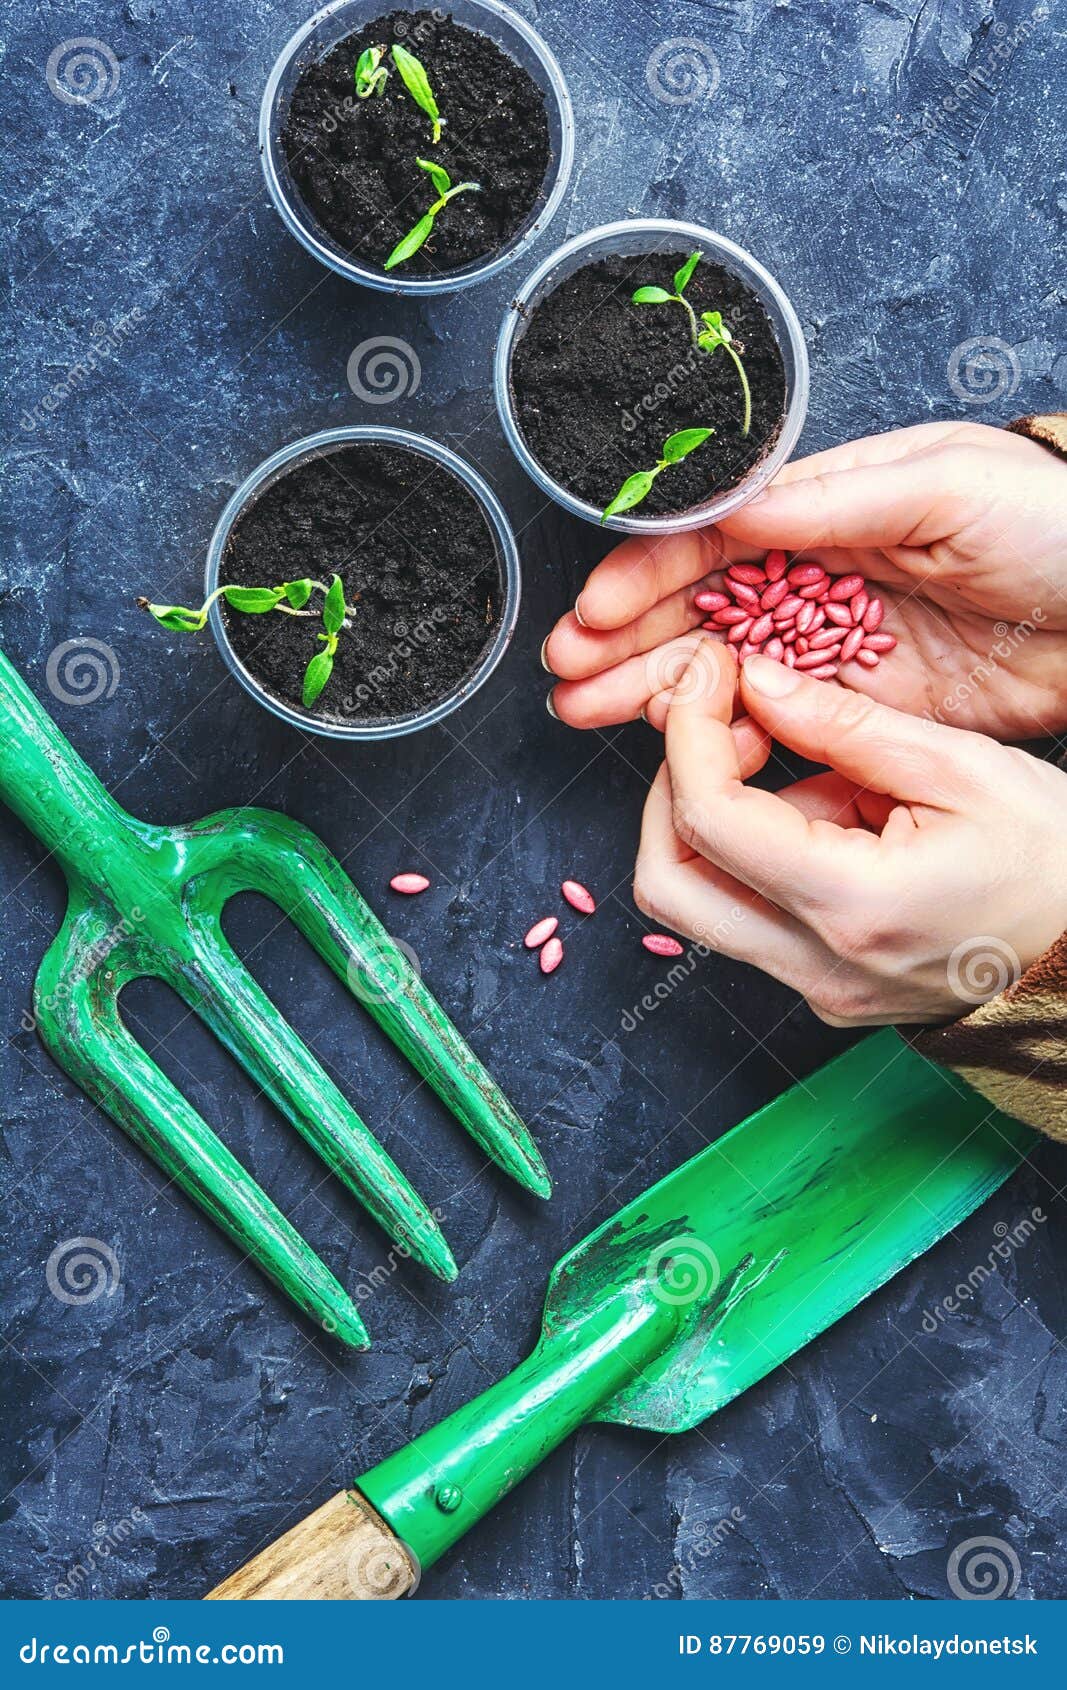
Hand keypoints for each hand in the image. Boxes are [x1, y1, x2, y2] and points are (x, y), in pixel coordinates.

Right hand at [544, 421, 1066, 738]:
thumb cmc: (1048, 521)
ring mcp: (832, 644)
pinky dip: (717, 733)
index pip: (716, 538)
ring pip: (721, 668)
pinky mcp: (858, 705)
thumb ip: (836, 500)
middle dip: (627, 637)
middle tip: (566, 671)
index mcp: (829, 505)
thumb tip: (737, 508)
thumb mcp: (945, 486)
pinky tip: (668, 743)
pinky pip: (772, 721)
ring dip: (650, 688)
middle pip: (700, 606)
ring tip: (584, 709)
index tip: (597, 608)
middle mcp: (816, 572)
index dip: (650, 572)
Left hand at [634, 642, 1066, 1024]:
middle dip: (672, 789)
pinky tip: (835, 811)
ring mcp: (818, 988)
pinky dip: (764, 853)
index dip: (688, 734)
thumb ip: (845, 725)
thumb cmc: (1059, 865)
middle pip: (668, 884)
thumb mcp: (962, 767)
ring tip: (812, 768)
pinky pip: (753, 917)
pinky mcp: (825, 987)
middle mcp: (819, 965)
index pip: (710, 820)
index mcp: (854, 906)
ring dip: (722, 821)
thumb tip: (755, 681)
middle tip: (721, 725)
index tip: (706, 676)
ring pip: (702, 904)